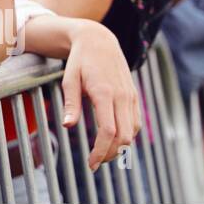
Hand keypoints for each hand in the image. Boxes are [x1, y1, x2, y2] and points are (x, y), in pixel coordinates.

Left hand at [60, 21, 140, 170]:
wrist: (99, 41)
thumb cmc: (80, 61)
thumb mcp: (70, 80)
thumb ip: (70, 104)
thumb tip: (67, 127)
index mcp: (105, 93)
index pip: (109, 131)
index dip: (100, 151)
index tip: (90, 163)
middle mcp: (122, 96)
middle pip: (124, 136)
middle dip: (110, 154)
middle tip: (95, 162)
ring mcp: (130, 96)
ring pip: (133, 132)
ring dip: (120, 147)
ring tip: (102, 153)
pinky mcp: (134, 96)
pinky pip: (136, 122)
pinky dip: (127, 135)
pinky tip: (114, 140)